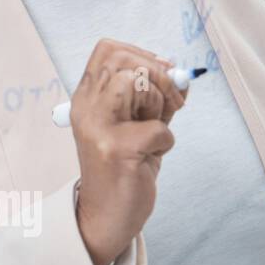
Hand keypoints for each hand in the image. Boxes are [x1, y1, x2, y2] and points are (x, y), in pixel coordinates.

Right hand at [70, 39, 188, 264]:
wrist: (106, 215)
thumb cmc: (124, 167)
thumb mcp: (135, 123)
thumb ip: (152, 97)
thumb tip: (179, 71)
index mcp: (85, 97)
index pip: (108, 49)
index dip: (143, 54)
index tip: (162, 74)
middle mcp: (85, 108)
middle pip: (126, 60)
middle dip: (159, 77)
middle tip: (169, 103)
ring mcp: (98, 128)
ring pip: (138, 83)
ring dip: (160, 104)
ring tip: (154, 130)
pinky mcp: (117, 150)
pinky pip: (159, 129)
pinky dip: (166, 142)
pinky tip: (151, 157)